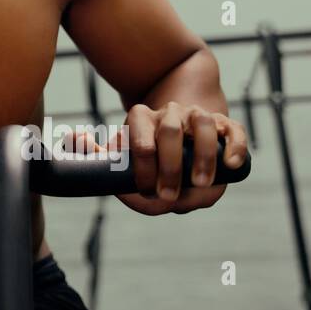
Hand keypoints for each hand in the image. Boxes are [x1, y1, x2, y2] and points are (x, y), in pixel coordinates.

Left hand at [64, 102, 248, 215]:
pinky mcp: (224, 124)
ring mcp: (198, 116)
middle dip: (169, 166)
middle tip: (168, 196)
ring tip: (200, 185)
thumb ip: (97, 153)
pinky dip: (234, 146)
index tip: (147, 192)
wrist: (179, 124)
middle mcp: (170, 112)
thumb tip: (76, 139)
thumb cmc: (145, 148)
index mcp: (141, 117)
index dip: (143, 168)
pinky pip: (233, 130)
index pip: (139, 139)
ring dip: (203, 156)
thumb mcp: (121, 151)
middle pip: (169, 130)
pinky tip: (231, 165)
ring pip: (203, 124)